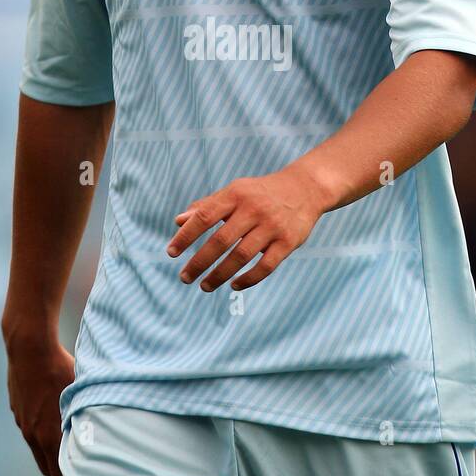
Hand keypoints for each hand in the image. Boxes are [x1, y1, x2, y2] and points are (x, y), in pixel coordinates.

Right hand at [4, 333, 74, 475]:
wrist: (30, 350)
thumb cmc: (61, 369)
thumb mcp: (79, 397)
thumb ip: (85, 421)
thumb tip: (101, 436)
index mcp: (47, 436)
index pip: (58, 474)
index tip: (86, 475)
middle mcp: (32, 434)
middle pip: (46, 468)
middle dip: (61, 470)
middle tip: (80, 465)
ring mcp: (22, 422)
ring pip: (37, 449)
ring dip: (50, 451)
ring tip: (67, 443)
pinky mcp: (17, 410)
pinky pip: (30, 429)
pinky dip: (40, 431)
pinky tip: (53, 416)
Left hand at [165, 163, 327, 292]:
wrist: (305, 189)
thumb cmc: (260, 193)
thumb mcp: (234, 192)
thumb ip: (207, 206)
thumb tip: (178, 222)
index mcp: (236, 195)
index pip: (204, 216)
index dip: (186, 236)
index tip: (171, 253)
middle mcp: (253, 209)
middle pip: (221, 241)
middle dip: (199, 262)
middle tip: (185, 278)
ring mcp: (272, 226)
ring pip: (241, 257)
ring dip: (220, 275)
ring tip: (205, 286)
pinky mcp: (288, 242)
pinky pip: (266, 266)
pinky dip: (248, 279)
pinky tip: (234, 285)